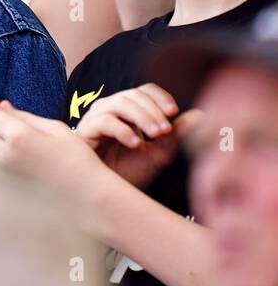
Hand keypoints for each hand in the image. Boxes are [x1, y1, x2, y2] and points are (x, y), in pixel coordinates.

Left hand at [0, 98, 110, 203]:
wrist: (88, 197)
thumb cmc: (78, 161)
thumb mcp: (55, 129)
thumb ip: (25, 117)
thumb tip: (3, 107)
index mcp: (18, 137)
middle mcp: (5, 156)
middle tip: (10, 122)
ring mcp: (3, 175)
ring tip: (16, 142)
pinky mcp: (6, 188)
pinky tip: (18, 159)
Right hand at [75, 83, 202, 188]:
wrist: (106, 194)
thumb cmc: (129, 173)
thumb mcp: (158, 155)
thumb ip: (176, 136)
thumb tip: (200, 114)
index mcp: (127, 111)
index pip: (144, 91)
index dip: (160, 97)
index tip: (174, 112)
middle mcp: (110, 109)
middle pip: (134, 94)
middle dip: (153, 110)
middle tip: (166, 130)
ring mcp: (95, 118)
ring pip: (120, 103)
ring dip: (142, 117)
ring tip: (155, 135)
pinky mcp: (85, 131)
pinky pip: (105, 121)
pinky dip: (123, 130)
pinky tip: (135, 144)